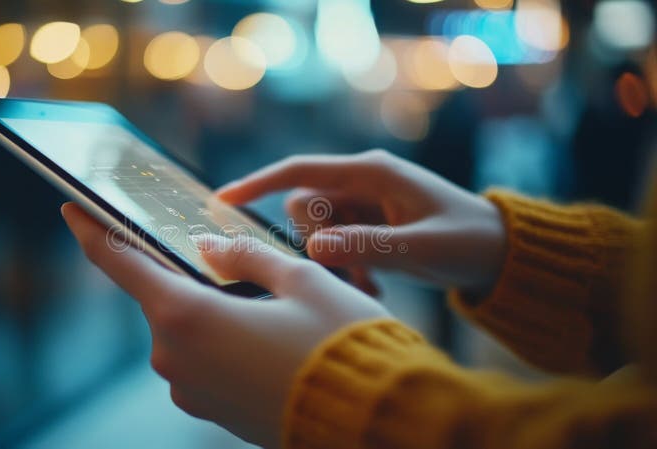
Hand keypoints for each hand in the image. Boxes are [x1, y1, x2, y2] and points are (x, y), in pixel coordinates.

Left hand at [61, 203, 390, 447]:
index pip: (119, 262)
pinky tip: (267, 339)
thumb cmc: (338, 343)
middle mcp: (174, 358)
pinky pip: (203, 361)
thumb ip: (244, 256)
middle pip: (162, 298)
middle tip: (226, 260)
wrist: (371, 421)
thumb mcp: (299, 279)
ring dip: (212, 311)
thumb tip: (209, 250)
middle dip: (187, 275)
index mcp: (186, 316)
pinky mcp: (211, 411)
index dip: (92, 231)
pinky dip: (223, 341)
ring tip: (268, 308)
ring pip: (187, 330)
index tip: (72, 209)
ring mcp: (190, 390)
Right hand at [217, 149, 506, 293]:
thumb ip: (368, 246)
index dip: (258, 183)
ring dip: (332, 262)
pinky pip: (336, 245)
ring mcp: (364, 205)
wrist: (498, 253)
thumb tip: (313, 248)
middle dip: (314, 243)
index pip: (301, 172)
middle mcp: (362, 184)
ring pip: (318, 233)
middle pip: (304, 209)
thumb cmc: (467, 242)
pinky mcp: (369, 225)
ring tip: (370, 286)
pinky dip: (346, 268)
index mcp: (372, 174)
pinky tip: (374, 288)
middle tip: (348, 275)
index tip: (221, 199)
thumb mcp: (420, 247)